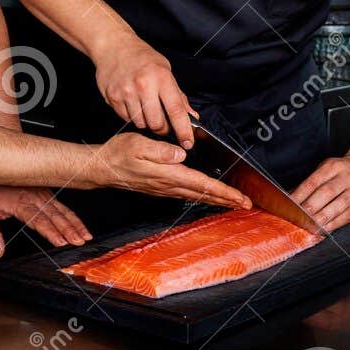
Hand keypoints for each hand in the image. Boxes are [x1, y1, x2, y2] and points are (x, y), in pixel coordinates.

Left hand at [0, 186, 91, 257]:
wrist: (1, 165)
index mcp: (21, 202)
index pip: (38, 220)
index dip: (50, 231)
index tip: (60, 241)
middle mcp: (36, 199)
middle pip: (55, 216)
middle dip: (68, 230)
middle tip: (78, 242)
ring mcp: (45, 196)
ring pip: (63, 212)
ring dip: (75, 225)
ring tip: (85, 237)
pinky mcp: (50, 195)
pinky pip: (65, 209)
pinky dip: (75, 219)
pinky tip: (82, 228)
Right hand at [90, 132, 249, 208]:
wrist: (102, 168)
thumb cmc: (118, 154)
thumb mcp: (138, 144)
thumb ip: (160, 150)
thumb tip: (180, 154)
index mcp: (168, 174)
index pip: (203, 185)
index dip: (224, 192)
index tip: (241, 198)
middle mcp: (169, 185)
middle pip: (205, 194)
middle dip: (227, 200)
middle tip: (247, 205)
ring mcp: (165, 189)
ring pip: (198, 196)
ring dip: (218, 200)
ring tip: (234, 202)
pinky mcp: (161, 188)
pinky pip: (188, 194)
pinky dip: (203, 196)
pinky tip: (208, 195)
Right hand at [94, 33, 197, 146]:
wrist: (114, 46)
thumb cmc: (142, 57)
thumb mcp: (165, 70)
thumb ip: (178, 95)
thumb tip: (190, 116)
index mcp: (161, 77)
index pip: (176, 110)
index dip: (184, 130)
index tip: (188, 142)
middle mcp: (144, 85)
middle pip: (156, 123)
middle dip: (162, 129)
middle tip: (163, 123)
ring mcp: (126, 92)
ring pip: (140, 123)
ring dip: (145, 122)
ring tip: (144, 107)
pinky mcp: (112, 97)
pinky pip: (125, 118)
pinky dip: (131, 116)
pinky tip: (132, 102)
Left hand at [292, 155, 349, 231]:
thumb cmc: (341, 173)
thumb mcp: (326, 170)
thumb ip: (310, 184)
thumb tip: (290, 198)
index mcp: (333, 166)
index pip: (314, 181)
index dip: (301, 194)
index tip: (289, 205)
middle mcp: (347, 177)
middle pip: (327, 192)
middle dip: (312, 206)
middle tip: (300, 217)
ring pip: (339, 205)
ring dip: (323, 217)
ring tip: (311, 226)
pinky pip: (347, 216)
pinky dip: (334, 224)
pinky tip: (324, 229)